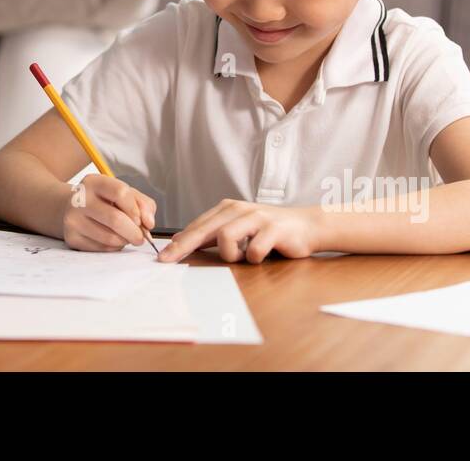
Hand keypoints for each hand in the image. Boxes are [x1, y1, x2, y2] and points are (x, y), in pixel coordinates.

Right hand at [60, 174, 156, 252]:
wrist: (69, 208)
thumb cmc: (101, 200)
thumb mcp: (121, 193)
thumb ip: (142, 203)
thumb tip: (149, 223)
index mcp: (94, 182)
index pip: (120, 192)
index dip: (135, 209)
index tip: (142, 220)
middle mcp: (80, 199)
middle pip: (115, 219)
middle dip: (134, 232)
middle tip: (141, 237)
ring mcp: (73, 219)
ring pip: (109, 237)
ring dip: (125, 241)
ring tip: (126, 237)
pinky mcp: (72, 238)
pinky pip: (101, 248)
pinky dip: (113, 247)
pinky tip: (112, 240)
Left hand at [156, 200, 319, 263]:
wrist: (307, 226)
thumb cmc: (269, 230)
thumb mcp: (238, 228)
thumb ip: (214, 234)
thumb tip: (181, 242)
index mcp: (227, 209)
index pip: (197, 226)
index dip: (179, 242)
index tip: (162, 258)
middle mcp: (239, 209)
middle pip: (205, 229)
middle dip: (184, 246)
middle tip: (169, 261)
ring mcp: (257, 217)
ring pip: (227, 236)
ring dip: (231, 254)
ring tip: (242, 257)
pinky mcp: (274, 229)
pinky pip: (254, 249)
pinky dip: (254, 257)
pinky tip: (260, 255)